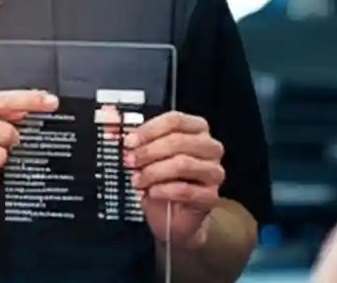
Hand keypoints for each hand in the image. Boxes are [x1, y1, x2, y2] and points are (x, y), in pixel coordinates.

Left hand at [124, 111, 224, 247]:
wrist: (172, 216)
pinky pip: (185, 190)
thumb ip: (140, 143)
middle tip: (130, 161)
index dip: (149, 130)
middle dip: (149, 151)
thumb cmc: (164, 181)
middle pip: (179, 141)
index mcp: (197, 130)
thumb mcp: (150, 157)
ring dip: (153, 172)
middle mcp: (210, 148)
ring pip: (182, 164)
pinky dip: (163, 190)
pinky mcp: (210, 196)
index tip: (130, 141)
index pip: (176, 120)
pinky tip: (151, 192)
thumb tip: (123, 137)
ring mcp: (214, 172)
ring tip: (138, 180)